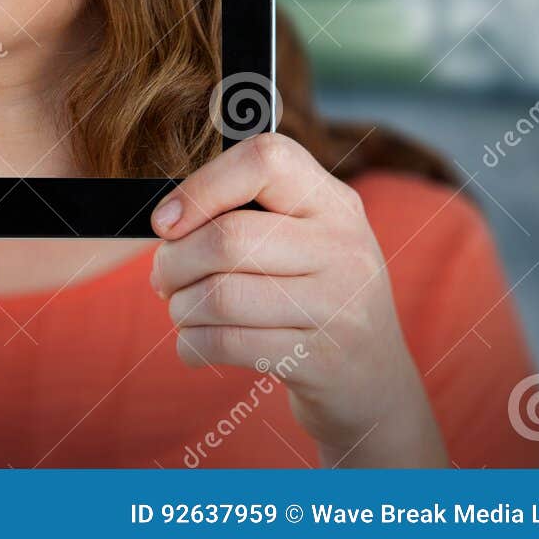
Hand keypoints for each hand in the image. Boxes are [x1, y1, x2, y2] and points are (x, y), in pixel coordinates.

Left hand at [148, 133, 446, 466]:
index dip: (200, 187)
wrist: (374, 377)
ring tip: (182, 310)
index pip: (264, 160)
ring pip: (221, 295)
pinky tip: (194, 344)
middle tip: (164, 277)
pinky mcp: (322, 359)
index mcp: (332, 201)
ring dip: (180, 307)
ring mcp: (339, 305)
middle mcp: (343, 246)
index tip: (165, 222)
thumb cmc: (309, 292)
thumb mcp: (300, 238)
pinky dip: (192, 344)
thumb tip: (165, 220)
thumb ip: (244, 213)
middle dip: (173, 262)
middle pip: (228, 238)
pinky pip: (228, 343)